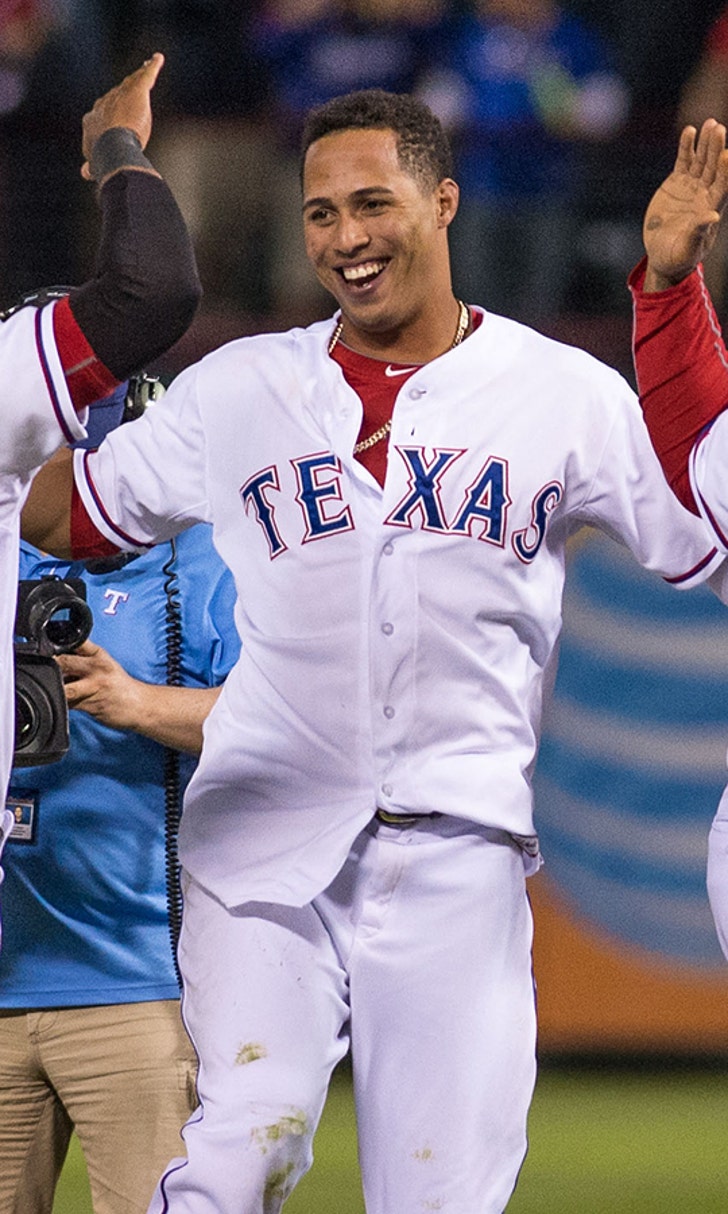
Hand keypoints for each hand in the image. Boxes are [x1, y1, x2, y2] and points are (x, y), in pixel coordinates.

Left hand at [56, 640, 143, 730]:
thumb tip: (56, 656)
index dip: (56, 645)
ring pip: (63, 686)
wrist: (139, 705)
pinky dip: (60, 702)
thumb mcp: (105, 662)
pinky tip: (64, 700)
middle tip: (46, 671)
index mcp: (98, 654)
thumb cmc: (119, 685)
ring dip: (54, 688)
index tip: (47, 650)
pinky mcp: (89, 704)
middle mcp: (96, 667)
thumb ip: (82, 657)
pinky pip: (66, 703)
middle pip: (63, 662)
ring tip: (54, 688)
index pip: (73, 642)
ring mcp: (92, 686)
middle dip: (51, 667)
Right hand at [81, 52, 163, 180]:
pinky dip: (153, 67)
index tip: (116, 113)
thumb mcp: (96, 162)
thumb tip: (85, 173)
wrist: (112, 148)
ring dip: (138, 74)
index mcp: (93, 119)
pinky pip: (146, 76)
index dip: (110, 112)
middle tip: (133, 84)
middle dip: (125, 90)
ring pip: (130, 82)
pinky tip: (158, 59)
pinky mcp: (136, 91)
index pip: (103, 111)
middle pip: (117, 93)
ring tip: (146, 68)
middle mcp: (104, 103)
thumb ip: (91, 167)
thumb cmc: (104, 158)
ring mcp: (120, 95)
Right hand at [643, 119, 727, 289]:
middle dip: (716, 148)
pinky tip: (689, 131)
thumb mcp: (688, 249)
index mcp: (712, 208)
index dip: (725, 170)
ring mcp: (692, 186)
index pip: (722, 184)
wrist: (662, 255)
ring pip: (701, 160)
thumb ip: (699, 232)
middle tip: (719, 129)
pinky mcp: (677, 182)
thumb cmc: (679, 257)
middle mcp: (705, 193)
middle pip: (713, 167)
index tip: (727, 154)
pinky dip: (686, 147)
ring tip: (710, 124)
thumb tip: (713, 215)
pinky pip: (684, 161)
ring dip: (706, 142)